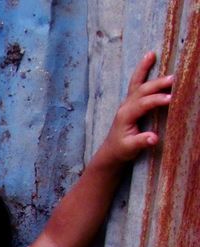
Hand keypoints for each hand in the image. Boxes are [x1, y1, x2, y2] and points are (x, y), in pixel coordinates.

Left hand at [96, 51, 172, 165]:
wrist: (111, 151)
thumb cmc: (122, 150)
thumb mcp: (130, 149)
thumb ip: (141, 142)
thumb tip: (153, 138)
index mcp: (125, 116)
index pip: (142, 104)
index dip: (156, 101)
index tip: (171, 99)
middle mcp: (125, 106)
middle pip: (141, 90)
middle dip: (157, 84)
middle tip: (174, 79)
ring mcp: (127, 102)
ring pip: (137, 82)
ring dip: (144, 69)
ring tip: (151, 54)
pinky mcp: (131, 102)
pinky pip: (136, 82)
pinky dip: (142, 70)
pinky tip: (149, 56)